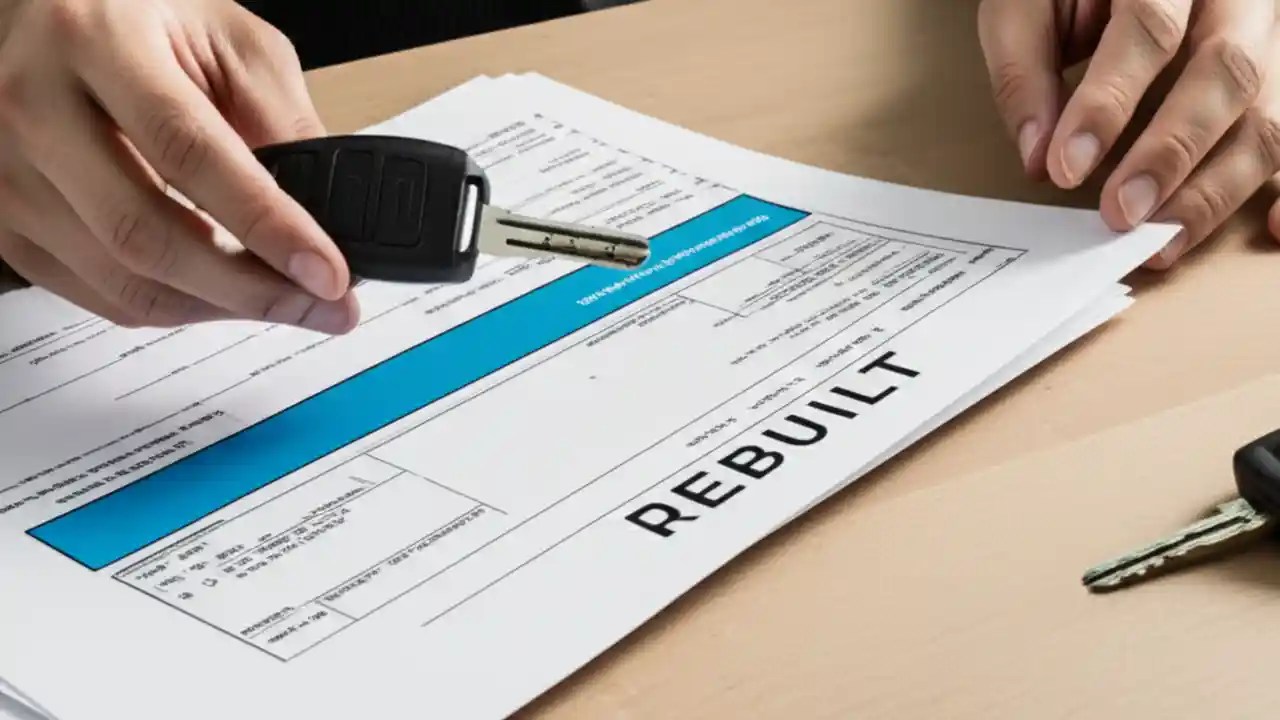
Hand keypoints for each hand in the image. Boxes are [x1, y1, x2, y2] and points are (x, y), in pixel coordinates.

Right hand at [0, 0, 358, 330]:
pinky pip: (95, 294)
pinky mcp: (3, 220)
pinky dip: (171, 308)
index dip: (266, 225)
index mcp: (97, 41)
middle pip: (145, 234)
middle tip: (319, 305)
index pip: (190, 153)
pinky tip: (219, 295)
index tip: (325, 273)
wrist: (51, 11)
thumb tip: (326, 218)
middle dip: (249, 288)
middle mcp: (34, 105)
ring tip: (281, 302)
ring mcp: (6, 170)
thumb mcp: (234, 42)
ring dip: (217, 308)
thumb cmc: (143, 17)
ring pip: (120, 280)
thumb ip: (283, 122)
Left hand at [978, 0, 1279, 268]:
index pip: (1150, 28)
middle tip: (1120, 214)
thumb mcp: (1029, 5)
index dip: (1108, 103)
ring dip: (1218, 188)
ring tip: (1162, 243)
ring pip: (1270, 114)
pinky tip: (1271, 230)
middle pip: (1228, 71)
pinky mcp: (1278, 76)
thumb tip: (1038, 156)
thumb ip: (1025, 68)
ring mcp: (1270, 37)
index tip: (1067, 167)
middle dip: (1172, 153)